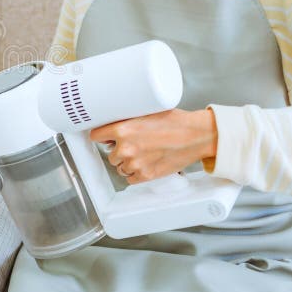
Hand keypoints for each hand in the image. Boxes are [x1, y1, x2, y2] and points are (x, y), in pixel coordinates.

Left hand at [88, 109, 217, 184]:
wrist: (196, 135)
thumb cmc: (175, 122)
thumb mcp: (145, 112)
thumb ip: (127, 121)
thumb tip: (114, 125)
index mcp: (122, 129)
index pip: (95, 136)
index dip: (99, 136)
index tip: (101, 138)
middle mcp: (125, 148)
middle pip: (109, 154)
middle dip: (118, 151)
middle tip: (133, 145)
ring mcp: (135, 163)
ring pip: (120, 168)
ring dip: (127, 163)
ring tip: (142, 154)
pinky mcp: (146, 175)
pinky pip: (130, 179)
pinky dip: (135, 174)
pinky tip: (144, 165)